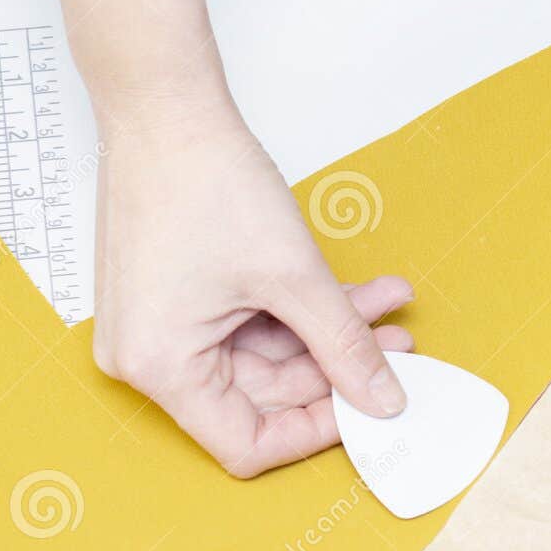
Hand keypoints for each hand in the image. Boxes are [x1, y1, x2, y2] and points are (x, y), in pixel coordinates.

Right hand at [92, 105, 413, 476]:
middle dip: (338, 371)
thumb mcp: (293, 277)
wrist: (167, 108)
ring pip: (269, 355)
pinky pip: (253, 324)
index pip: (247, 442)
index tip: (369, 410)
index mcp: (162, 367)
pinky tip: (362, 293)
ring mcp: (165, 327)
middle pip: (264, 397)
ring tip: (390, 311)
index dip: (316, 431)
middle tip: (398, 352)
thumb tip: (385, 400)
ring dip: (331, 334)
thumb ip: (344, 348)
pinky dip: (305, 309)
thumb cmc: (206, 182)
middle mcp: (151, 357)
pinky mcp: (182, 299)